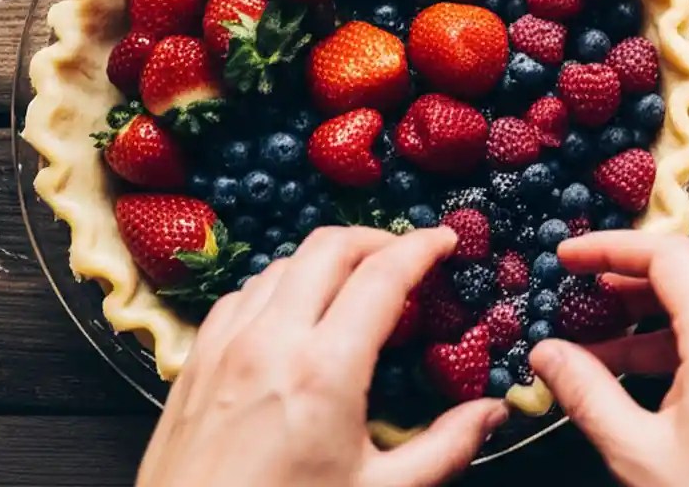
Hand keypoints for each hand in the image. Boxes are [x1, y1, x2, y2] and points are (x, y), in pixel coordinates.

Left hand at [137, 226, 507, 486]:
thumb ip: (444, 448)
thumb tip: (492, 413)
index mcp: (325, 371)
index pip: (382, 275)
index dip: (422, 248)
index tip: (446, 241)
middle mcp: (271, 341)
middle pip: (329, 247)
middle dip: (377, 239)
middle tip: (408, 257)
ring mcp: (226, 346)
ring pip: (283, 263)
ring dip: (327, 261)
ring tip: (356, 284)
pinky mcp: (196, 360)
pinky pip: (243, 295)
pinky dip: (279, 286)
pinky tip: (296, 312)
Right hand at [529, 231, 688, 486]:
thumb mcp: (641, 453)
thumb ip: (588, 395)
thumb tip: (549, 356)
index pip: (666, 256)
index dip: (610, 248)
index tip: (571, 257)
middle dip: (627, 281)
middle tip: (579, 294)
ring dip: (652, 317)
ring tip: (599, 345)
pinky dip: (684, 342)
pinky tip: (646, 374)